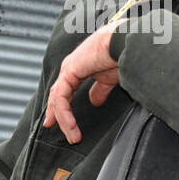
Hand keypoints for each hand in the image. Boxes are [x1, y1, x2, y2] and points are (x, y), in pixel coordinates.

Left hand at [43, 22, 119, 144]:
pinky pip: (61, 99)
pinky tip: (71, 126)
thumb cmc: (119, 54)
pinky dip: (65, 115)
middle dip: (55, 114)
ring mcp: (68, 69)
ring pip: (58, 99)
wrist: (123, 42)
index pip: (63, 89)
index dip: (61, 106)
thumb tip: (95, 102)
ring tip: (73, 137)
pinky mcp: (69, 73)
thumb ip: (100, 90)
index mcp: (78, 66)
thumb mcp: (108, 78)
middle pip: (57, 94)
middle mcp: (70, 66)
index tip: (63, 122)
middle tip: (56, 129)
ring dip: (63, 120)